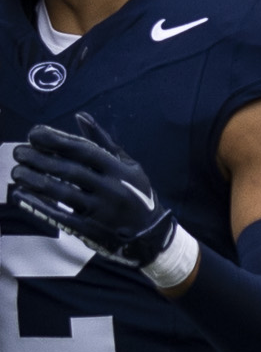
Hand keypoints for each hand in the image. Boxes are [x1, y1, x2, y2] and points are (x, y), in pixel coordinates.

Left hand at [10, 113, 176, 267]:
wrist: (151, 234)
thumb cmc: (136, 194)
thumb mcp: (129, 166)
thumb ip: (103, 142)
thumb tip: (80, 116)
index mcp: (120, 170)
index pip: (84, 151)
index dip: (57, 141)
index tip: (34, 134)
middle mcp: (112, 189)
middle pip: (69, 170)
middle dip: (40, 159)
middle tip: (19, 152)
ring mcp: (101, 211)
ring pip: (62, 192)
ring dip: (35, 180)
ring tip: (17, 171)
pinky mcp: (91, 229)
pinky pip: (59, 215)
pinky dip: (38, 204)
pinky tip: (21, 195)